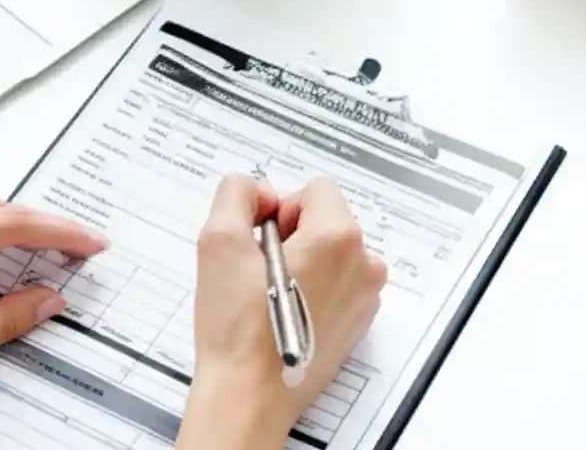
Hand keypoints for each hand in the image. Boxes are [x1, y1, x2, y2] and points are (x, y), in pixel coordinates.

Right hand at [178, 176, 386, 449]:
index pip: (315, 189)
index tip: (262, 241)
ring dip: (304, 263)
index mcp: (339, 238)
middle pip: (327, 220)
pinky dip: (314, 290)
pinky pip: (338, 285)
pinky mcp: (358, 323)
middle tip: (260, 272)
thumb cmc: (238, 330)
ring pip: (332, 253)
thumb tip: (258, 190)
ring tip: (271, 296)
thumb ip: (237, 194)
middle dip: (293, 235)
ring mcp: (365, 297)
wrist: (249, 395)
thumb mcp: (219, 241)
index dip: (280, 209)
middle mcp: (363, 265)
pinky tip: (285, 314)